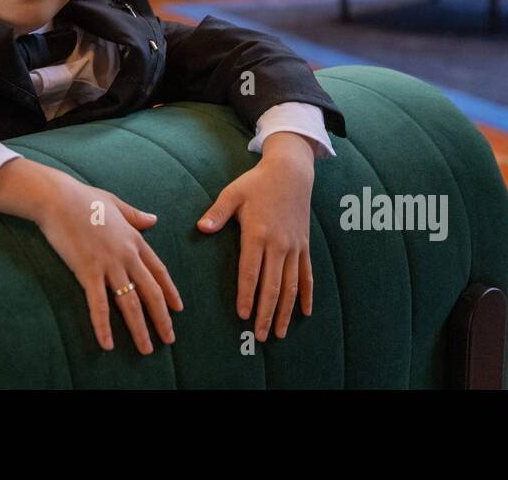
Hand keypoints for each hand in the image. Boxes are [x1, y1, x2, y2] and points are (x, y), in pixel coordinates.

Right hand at [35, 173, 182, 354]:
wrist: (57, 197)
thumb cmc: (83, 199)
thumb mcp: (115, 203)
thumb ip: (136, 215)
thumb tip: (154, 219)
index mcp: (134, 239)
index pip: (159, 271)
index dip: (170, 292)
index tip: (179, 309)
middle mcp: (127, 255)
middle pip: (151, 292)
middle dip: (162, 318)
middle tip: (169, 339)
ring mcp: (109, 264)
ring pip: (130, 303)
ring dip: (139, 329)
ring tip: (146, 349)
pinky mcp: (88, 271)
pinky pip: (98, 305)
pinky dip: (103, 326)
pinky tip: (107, 345)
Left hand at [197, 132, 315, 340]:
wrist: (291, 172)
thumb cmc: (257, 183)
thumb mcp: (233, 193)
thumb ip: (217, 213)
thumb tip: (200, 228)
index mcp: (257, 234)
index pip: (250, 272)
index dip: (247, 295)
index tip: (242, 315)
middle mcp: (278, 245)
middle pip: (272, 286)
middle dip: (265, 313)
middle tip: (258, 336)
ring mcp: (294, 247)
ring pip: (291, 286)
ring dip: (285, 311)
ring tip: (278, 333)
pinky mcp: (304, 246)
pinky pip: (306, 275)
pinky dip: (306, 295)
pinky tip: (305, 313)